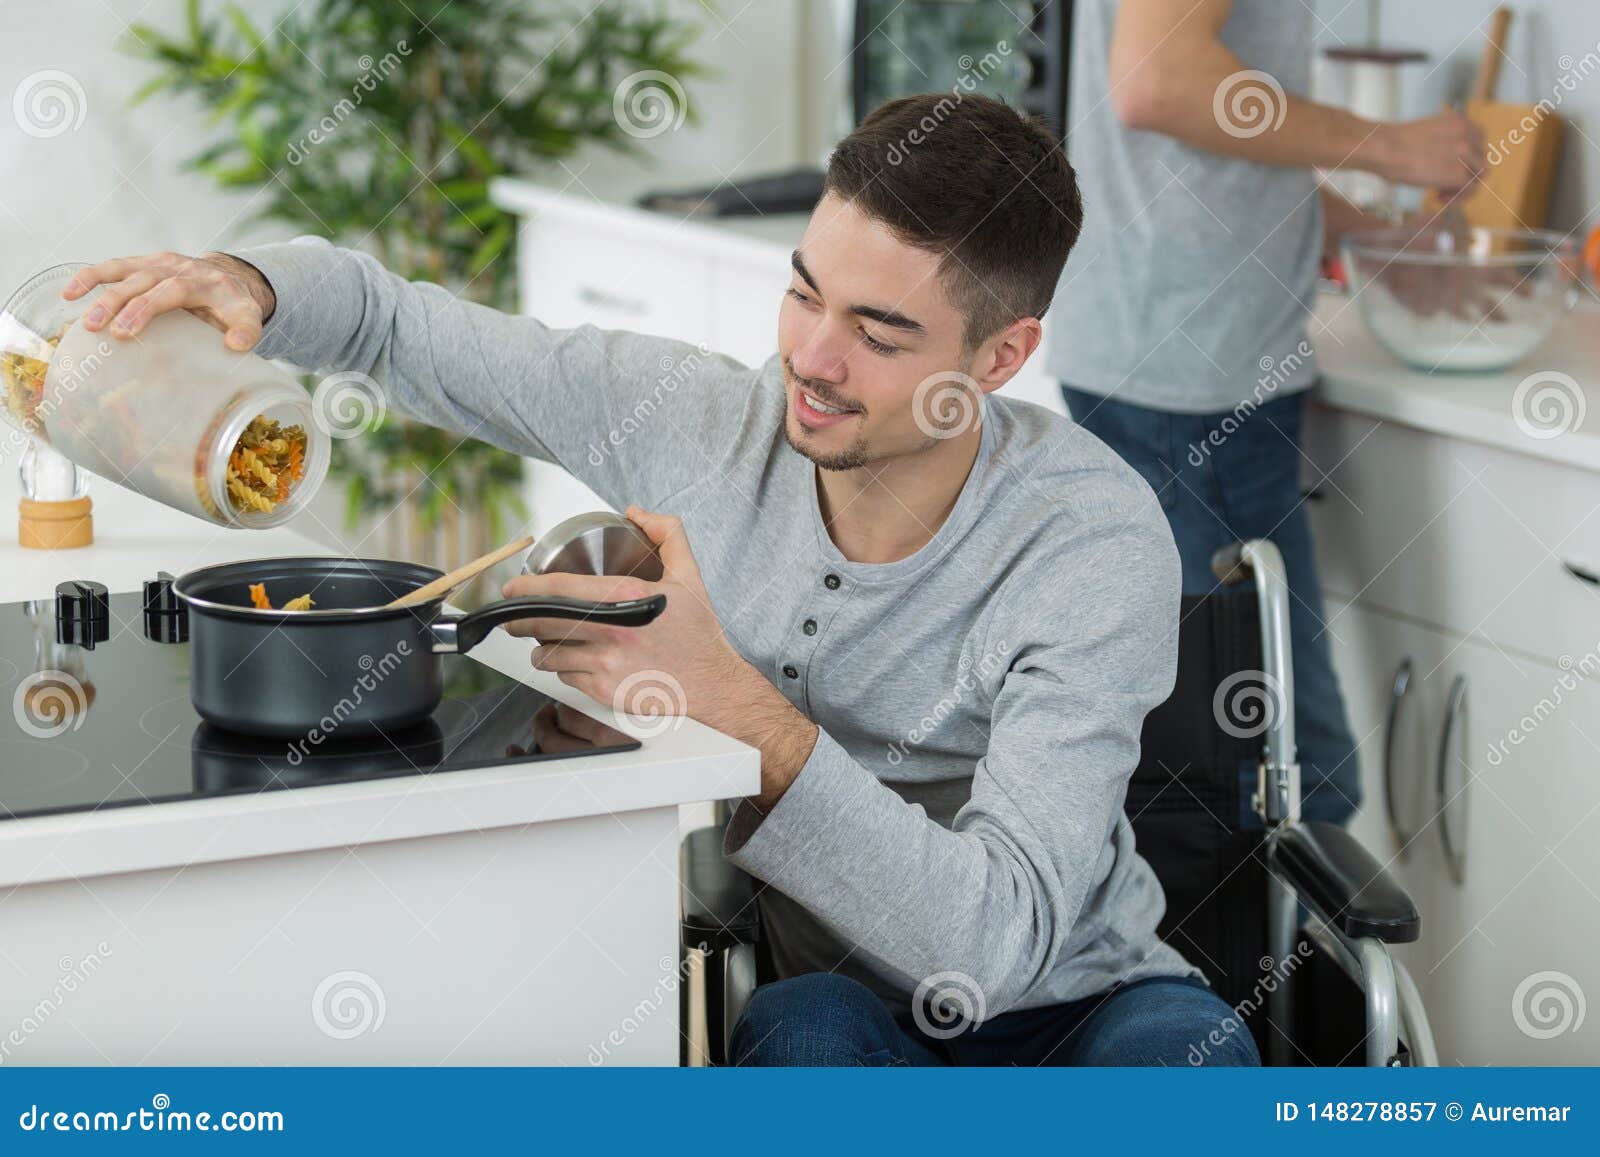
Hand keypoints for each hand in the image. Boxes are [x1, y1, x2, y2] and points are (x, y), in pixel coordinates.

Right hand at [60, 251, 275, 350]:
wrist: (231, 278)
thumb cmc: (234, 305)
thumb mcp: (249, 317)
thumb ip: (247, 331)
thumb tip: (235, 345)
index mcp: (202, 282)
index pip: (170, 291)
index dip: (145, 309)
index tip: (125, 331)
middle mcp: (177, 268)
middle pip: (142, 281)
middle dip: (117, 303)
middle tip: (97, 327)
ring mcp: (157, 264)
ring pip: (123, 270)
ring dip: (97, 286)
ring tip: (73, 304)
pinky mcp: (143, 264)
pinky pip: (114, 267)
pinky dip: (91, 277)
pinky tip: (70, 293)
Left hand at [500, 506, 817, 805]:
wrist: (713, 684)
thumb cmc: (699, 634)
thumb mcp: (689, 575)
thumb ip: (667, 534)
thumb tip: (636, 513)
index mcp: (626, 598)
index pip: (558, 589)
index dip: (526, 588)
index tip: (514, 588)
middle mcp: (612, 631)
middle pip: (543, 624)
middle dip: (521, 620)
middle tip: (516, 618)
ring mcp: (606, 664)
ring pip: (549, 655)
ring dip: (540, 648)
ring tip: (543, 642)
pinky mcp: (605, 691)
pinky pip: (566, 678)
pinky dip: (563, 670)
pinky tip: (572, 662)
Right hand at [1367, 109, 1486, 193]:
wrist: (1382, 149)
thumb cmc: (1390, 145)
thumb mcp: (1424, 134)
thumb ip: (1442, 143)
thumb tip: (1443, 164)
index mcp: (1459, 120)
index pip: (1479, 139)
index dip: (1468, 156)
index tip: (1449, 167)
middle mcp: (1467, 134)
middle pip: (1481, 157)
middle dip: (1466, 173)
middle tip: (1444, 185)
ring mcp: (1465, 154)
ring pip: (1481, 173)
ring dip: (1464, 186)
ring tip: (1442, 195)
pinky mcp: (1459, 174)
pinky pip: (1471, 189)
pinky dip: (1458, 198)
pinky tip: (1438, 198)